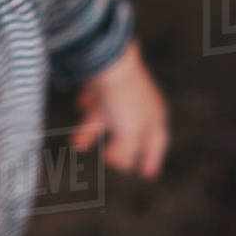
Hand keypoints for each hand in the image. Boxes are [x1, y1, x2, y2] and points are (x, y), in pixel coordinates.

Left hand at [68, 39, 168, 179]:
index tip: (147, 174)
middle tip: (109, 161)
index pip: (158, 143)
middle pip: (132, 132)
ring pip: (109, 117)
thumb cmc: (123, 98)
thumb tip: (122, 164)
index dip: (152, 160)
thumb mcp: (129, 133)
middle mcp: (143, 103)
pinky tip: (80, 106)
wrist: (107, 60)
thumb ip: (127, 152)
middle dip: (119, 148)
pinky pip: (98, 100)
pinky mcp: (108, 80)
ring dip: (93, 131)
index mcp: (156, 116)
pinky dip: (89, 108)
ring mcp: (125, 91)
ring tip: (77, 145)